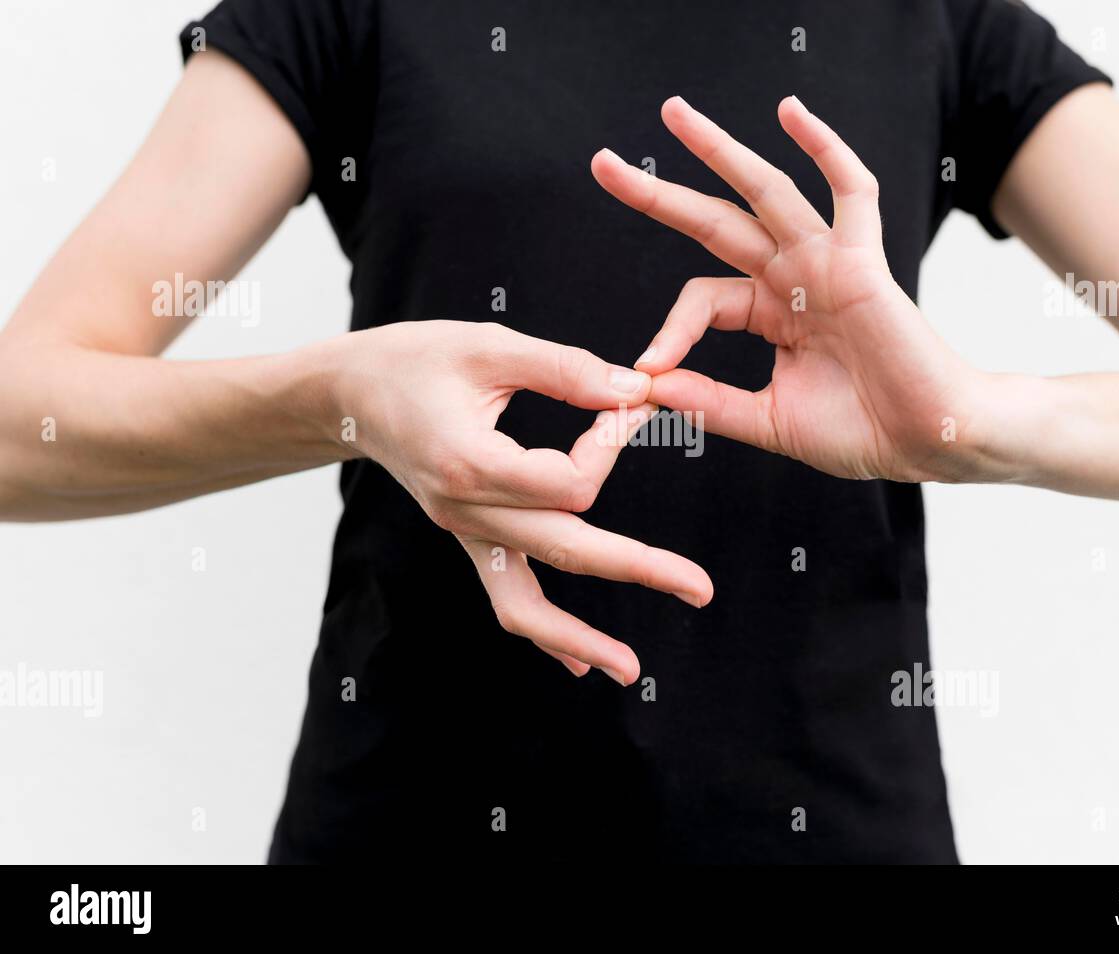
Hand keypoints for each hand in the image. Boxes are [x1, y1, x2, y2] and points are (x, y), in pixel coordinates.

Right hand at [326, 319, 712, 684]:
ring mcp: (464, 533)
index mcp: (470, 462)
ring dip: (579, 639)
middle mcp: (465, 510)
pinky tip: (580, 664)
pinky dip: (544, 633)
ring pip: (523, 605)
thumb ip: (566, 369)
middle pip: (565, 550)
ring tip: (629, 671)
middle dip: (638, 567)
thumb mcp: (490, 346)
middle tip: (702, 588)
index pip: (569, 482)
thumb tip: (635, 390)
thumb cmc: (415, 359)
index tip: (630, 404)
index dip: (612, 444)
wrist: (349, 394)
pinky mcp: (467, 539)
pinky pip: (505, 597)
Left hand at [591, 96, 986, 481]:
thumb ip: (709, 401)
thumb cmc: (858, 432)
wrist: (925, 442)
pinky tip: (791, 111)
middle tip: (604, 165)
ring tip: (673, 112)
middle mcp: (793, 278)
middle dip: (660, 193)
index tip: (649, 371)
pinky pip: (851, 191)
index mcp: (770, 314)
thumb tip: (646, 386)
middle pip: (716, 220)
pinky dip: (826, 148)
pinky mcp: (863, 261)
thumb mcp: (766, 420)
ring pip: (766, 191)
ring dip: (719, 149)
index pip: (703, 299)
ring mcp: (827, 263)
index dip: (670, 329)